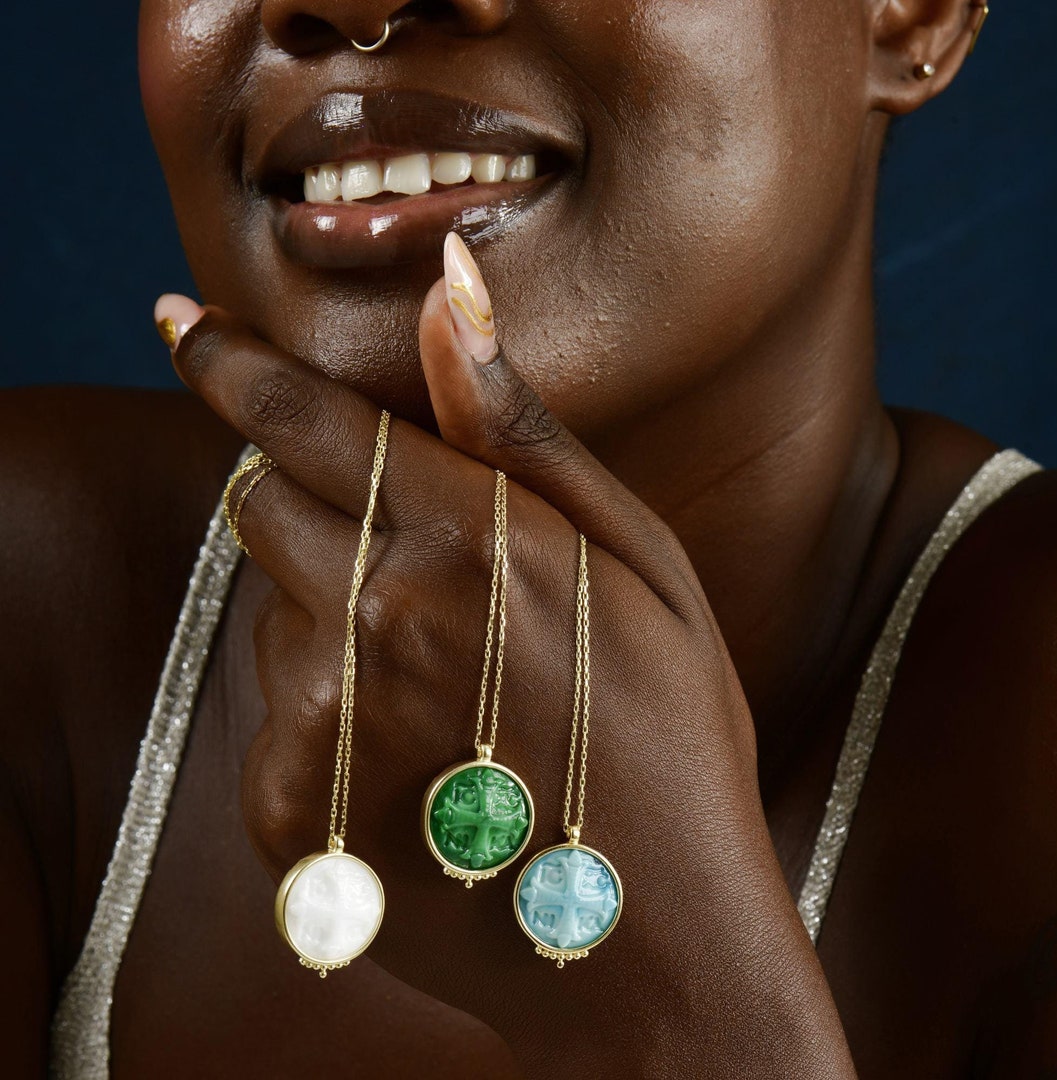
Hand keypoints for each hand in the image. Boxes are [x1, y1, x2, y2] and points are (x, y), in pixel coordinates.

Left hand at [159, 233, 852, 1075]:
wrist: (651, 941)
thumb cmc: (672, 736)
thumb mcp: (642, 564)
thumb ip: (528, 430)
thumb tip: (451, 292)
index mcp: (469, 540)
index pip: (302, 417)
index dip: (229, 360)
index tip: (178, 320)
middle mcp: (374, 622)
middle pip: (257, 496)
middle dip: (308, 494)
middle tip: (406, 551)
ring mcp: (320, 725)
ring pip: (271, 607)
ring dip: (329, 610)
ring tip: (443, 681)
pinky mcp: (286, 812)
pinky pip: (273, 710)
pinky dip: (324, 706)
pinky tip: (418, 753)